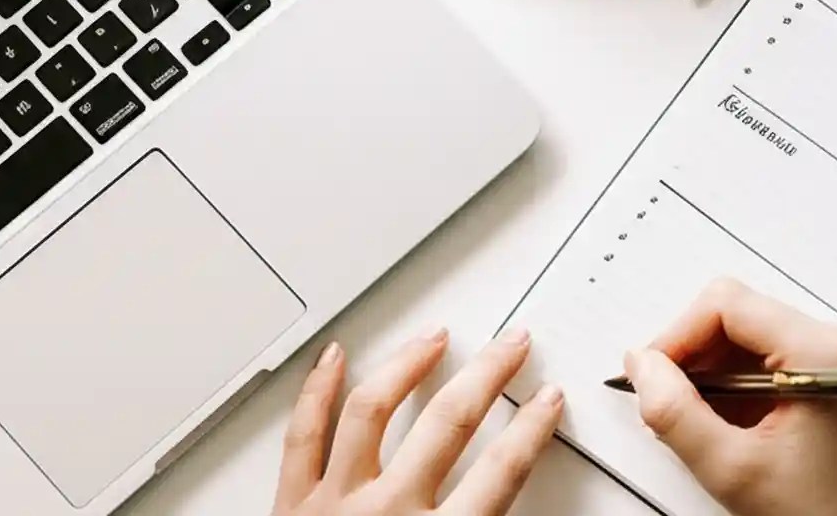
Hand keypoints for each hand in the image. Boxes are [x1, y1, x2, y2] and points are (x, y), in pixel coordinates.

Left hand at [272, 327, 562, 515]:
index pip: (501, 471)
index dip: (532, 429)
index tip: (547, 400)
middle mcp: (386, 513)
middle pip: (450, 423)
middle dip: (490, 374)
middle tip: (510, 346)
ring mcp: (335, 503)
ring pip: (375, 409)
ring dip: (410, 365)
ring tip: (434, 339)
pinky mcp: (289, 505)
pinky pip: (302, 433)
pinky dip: (317, 390)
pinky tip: (334, 358)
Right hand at [625, 279, 836, 515]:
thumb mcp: (733, 469)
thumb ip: (674, 412)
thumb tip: (642, 366)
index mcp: (823, 353)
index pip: (726, 304)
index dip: (676, 336)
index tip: (651, 374)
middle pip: (737, 318)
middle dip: (692, 358)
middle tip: (666, 404)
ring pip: (749, 340)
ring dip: (712, 377)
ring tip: (697, 425)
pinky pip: (770, 361)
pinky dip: (737, 389)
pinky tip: (726, 427)